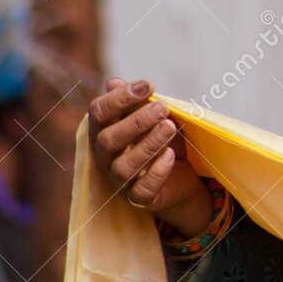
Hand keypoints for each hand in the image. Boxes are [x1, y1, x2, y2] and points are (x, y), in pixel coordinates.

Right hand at [87, 79, 211, 236]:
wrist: (184, 174)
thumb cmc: (163, 139)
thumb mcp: (153, 117)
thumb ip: (136, 102)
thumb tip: (113, 83)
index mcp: (104, 130)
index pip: (98, 113)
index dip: (120, 98)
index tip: (149, 86)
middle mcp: (106, 156)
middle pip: (108, 140)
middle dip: (136, 122)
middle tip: (162, 108)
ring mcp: (120, 180)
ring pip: (123, 167)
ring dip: (148, 144)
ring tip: (170, 127)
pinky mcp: (139, 198)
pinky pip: (141, 191)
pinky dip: (156, 172)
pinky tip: (170, 155)